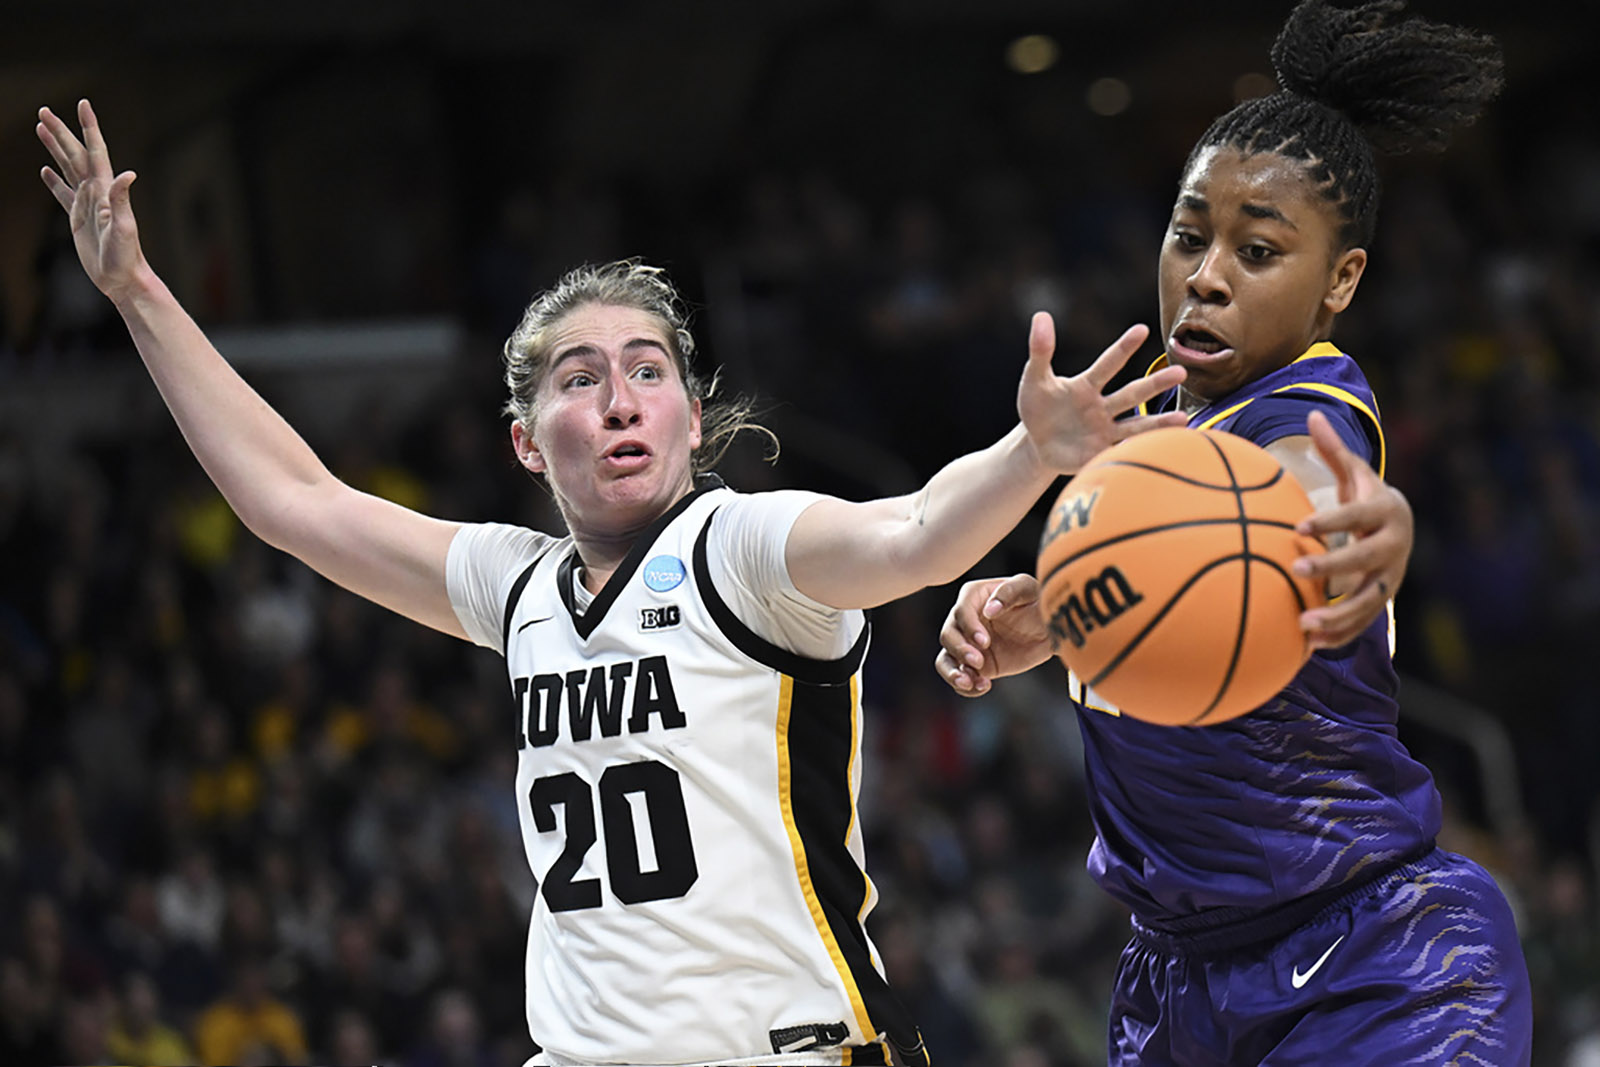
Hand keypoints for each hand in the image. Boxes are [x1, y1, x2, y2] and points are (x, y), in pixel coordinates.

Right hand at [37, 99, 146, 303]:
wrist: (123, 279)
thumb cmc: (126, 256)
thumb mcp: (124, 227)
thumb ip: (122, 200)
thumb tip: (128, 174)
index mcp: (105, 190)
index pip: (95, 151)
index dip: (89, 128)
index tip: (83, 104)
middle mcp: (96, 192)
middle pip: (75, 154)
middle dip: (61, 132)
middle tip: (44, 110)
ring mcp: (87, 204)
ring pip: (67, 168)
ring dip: (54, 149)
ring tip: (40, 128)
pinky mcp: (78, 219)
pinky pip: (63, 195)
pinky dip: (54, 182)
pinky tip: (45, 171)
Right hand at [934, 574, 1054, 696]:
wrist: (1047, 629)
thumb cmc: (1037, 601)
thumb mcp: (1028, 589)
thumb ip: (1009, 592)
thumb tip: (990, 609)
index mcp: (973, 597)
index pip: (961, 612)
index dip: (969, 628)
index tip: (984, 642)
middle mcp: (964, 620)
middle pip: (948, 636)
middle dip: (960, 650)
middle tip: (978, 662)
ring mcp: (966, 644)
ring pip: (945, 660)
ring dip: (952, 673)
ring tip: (969, 683)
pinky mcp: (974, 665)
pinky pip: (960, 678)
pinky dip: (966, 687)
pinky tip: (984, 687)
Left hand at [1017, 313, 1189, 474]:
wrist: (1036, 444)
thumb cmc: (1038, 408)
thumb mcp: (1034, 379)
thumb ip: (1040, 351)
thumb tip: (1041, 316)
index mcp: (1087, 385)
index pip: (1108, 363)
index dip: (1123, 347)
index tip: (1142, 329)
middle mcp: (1102, 407)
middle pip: (1133, 393)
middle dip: (1156, 384)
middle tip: (1182, 373)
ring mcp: (1104, 431)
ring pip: (1136, 426)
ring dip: (1158, 423)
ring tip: (1183, 419)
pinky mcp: (1100, 454)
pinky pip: (1122, 453)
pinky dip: (1138, 452)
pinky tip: (1160, 450)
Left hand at [1292, 409, 1412, 649]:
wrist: (1400, 528)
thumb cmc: (1366, 499)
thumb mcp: (1355, 474)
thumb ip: (1335, 451)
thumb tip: (1313, 414)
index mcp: (1384, 513)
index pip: (1357, 515)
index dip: (1331, 520)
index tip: (1298, 526)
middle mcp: (1392, 548)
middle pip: (1365, 560)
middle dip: (1332, 567)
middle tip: (1297, 569)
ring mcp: (1389, 578)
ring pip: (1367, 601)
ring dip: (1336, 616)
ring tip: (1302, 626)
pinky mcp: (1381, 600)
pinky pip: (1360, 623)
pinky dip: (1337, 635)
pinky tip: (1306, 646)